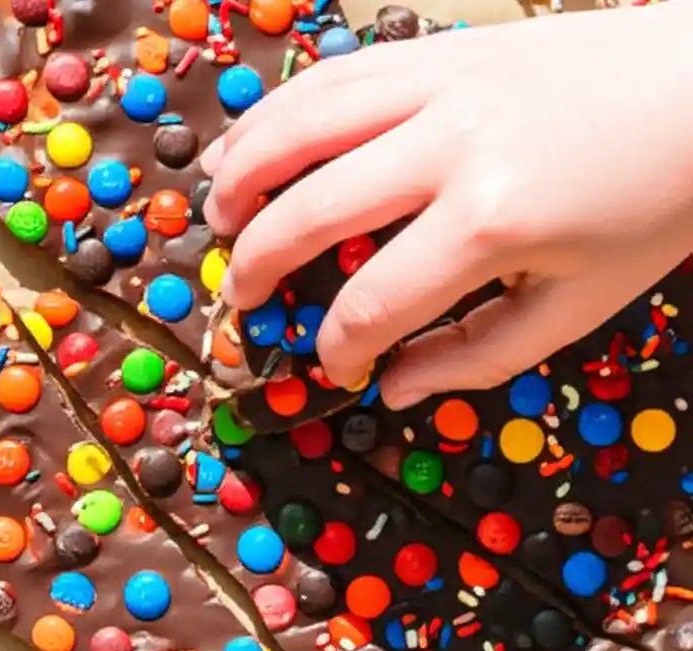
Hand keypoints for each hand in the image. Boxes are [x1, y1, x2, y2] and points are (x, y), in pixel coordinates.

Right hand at [202, 3, 692, 408]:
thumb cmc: (652, 203)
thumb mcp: (583, 300)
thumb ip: (482, 354)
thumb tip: (399, 388)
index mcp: (491, 223)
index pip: (374, 301)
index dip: (338, 347)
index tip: (334, 366)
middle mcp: (449, 147)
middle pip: (311, 212)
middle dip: (256, 266)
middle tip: (239, 300)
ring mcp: (438, 86)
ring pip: (302, 128)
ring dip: (243, 176)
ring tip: (214, 216)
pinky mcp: (437, 50)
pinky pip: (333, 77)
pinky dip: (277, 111)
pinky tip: (248, 141)